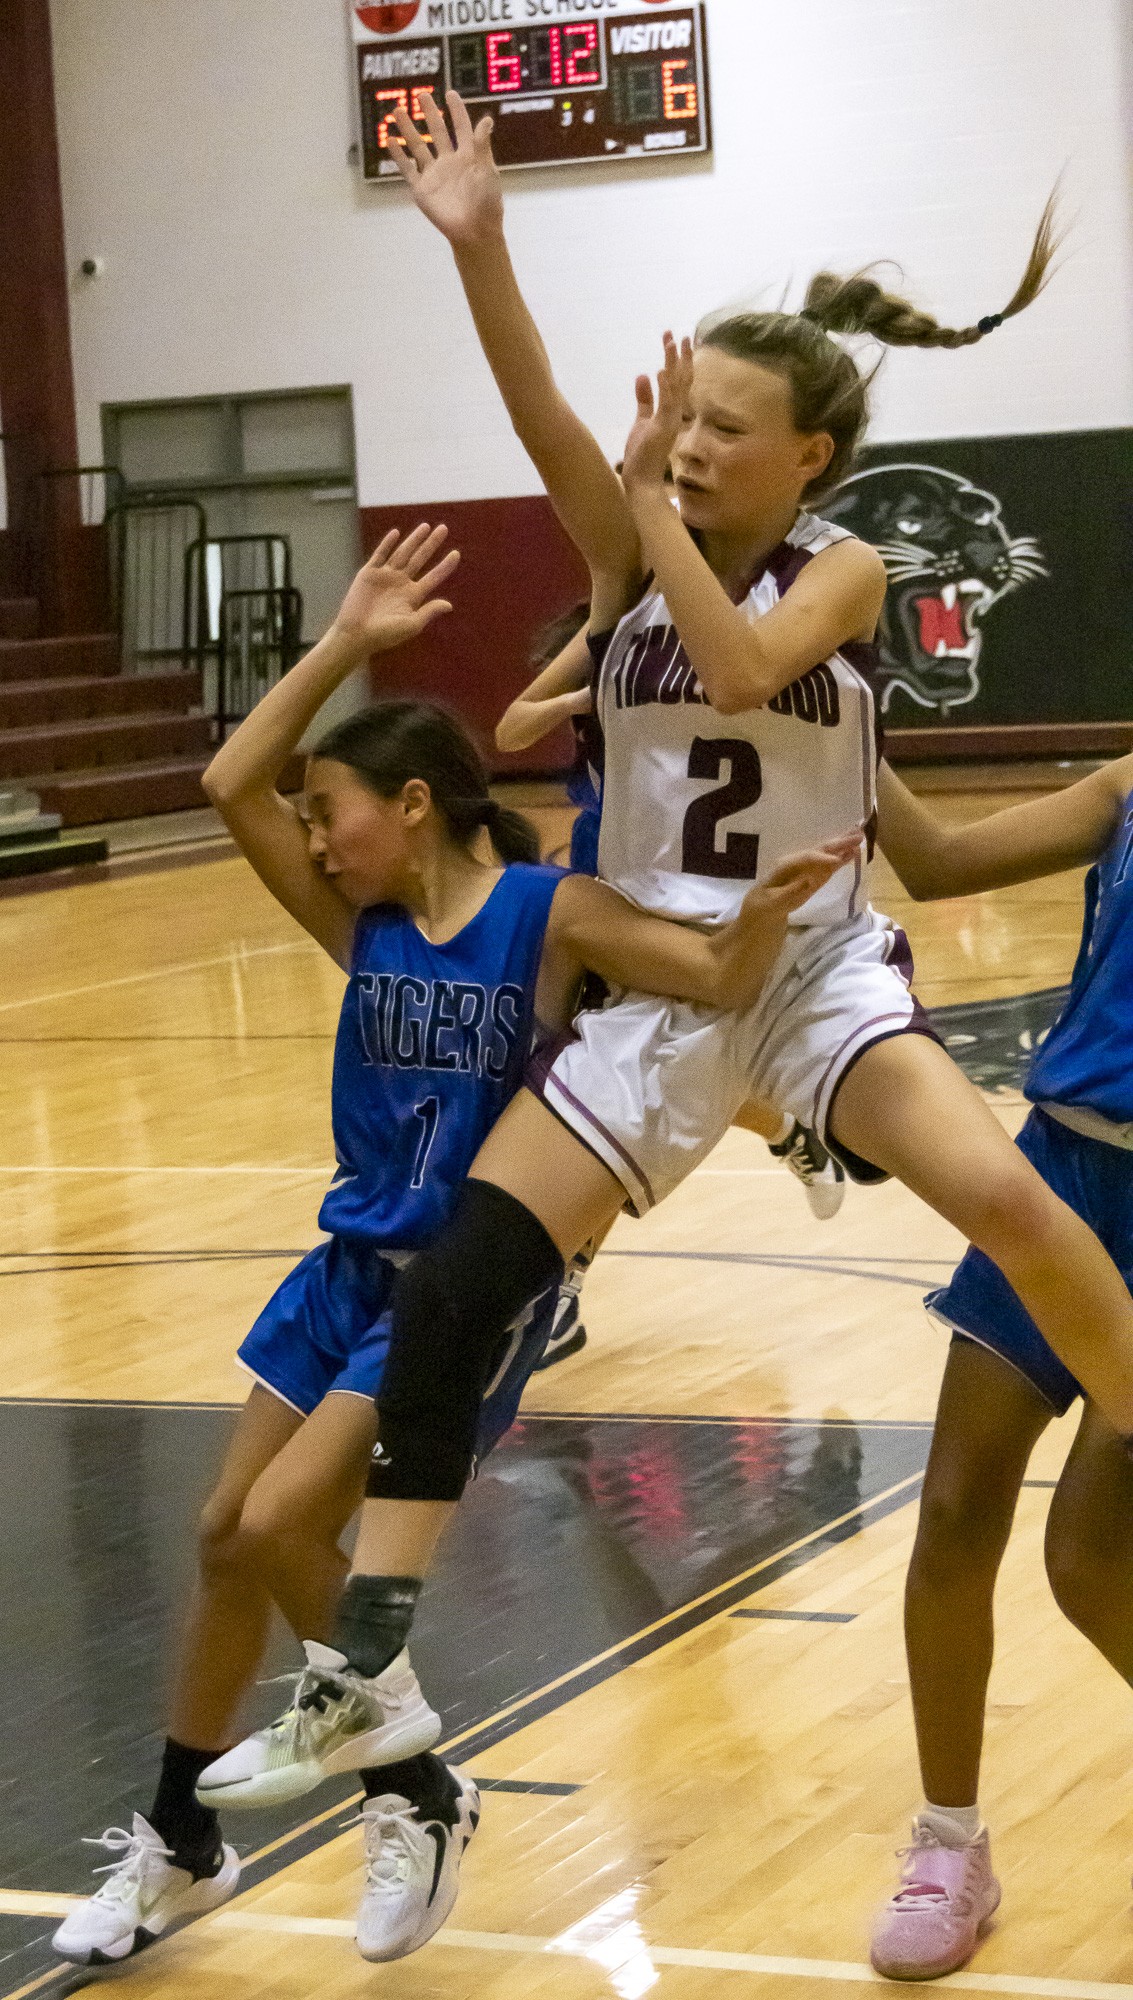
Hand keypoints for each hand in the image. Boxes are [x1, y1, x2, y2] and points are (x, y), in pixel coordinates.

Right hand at [331, 525, 459, 654]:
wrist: (356, 634)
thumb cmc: (384, 635)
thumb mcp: (411, 625)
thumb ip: (429, 612)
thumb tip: (449, 605)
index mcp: (413, 596)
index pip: (433, 577)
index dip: (445, 566)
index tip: (457, 553)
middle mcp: (401, 583)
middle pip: (420, 559)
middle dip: (431, 544)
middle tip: (444, 528)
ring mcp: (385, 576)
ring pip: (403, 553)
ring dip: (414, 539)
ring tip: (426, 526)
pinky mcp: (369, 574)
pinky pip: (380, 555)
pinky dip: (387, 544)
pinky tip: (396, 533)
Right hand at [388, 91, 502, 246]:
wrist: (474, 231)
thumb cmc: (486, 204)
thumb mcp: (488, 171)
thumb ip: (482, 145)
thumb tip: (486, 119)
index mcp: (468, 157)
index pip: (461, 127)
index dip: (457, 110)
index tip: (450, 93)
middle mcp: (449, 162)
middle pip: (437, 132)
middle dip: (430, 113)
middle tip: (422, 95)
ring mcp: (434, 174)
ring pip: (418, 146)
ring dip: (409, 128)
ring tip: (398, 110)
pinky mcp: (422, 189)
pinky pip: (407, 168)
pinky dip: (398, 155)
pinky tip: (390, 139)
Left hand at [621, 333, 692, 496]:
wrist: (642, 481)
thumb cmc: (642, 455)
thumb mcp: (641, 420)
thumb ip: (644, 398)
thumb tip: (643, 375)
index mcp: (670, 412)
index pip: (678, 381)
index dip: (677, 360)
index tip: (673, 340)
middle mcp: (675, 414)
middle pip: (682, 380)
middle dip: (681, 357)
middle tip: (680, 334)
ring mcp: (671, 421)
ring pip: (676, 387)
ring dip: (673, 365)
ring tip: (672, 342)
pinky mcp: (663, 429)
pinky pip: (666, 404)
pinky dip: (664, 388)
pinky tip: (660, 371)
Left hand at [740, 831, 864, 923]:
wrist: (761, 909)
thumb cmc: (764, 905)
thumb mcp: (773, 903)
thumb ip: (790, 893)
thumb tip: (809, 881)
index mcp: (786, 865)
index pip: (806, 858)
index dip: (822, 859)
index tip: (838, 860)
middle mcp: (798, 862)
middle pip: (819, 850)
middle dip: (838, 843)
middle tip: (858, 835)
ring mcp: (807, 868)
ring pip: (827, 855)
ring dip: (843, 846)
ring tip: (859, 837)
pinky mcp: (814, 876)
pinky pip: (829, 866)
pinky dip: (841, 860)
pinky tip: (852, 853)